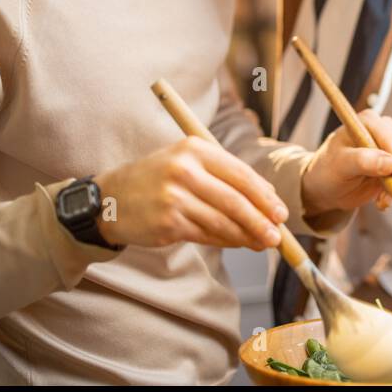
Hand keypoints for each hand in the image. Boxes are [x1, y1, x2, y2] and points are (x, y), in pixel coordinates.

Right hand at [93, 138, 288, 250]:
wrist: (111, 198)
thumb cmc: (157, 179)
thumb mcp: (186, 162)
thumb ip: (223, 176)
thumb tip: (266, 199)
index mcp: (194, 148)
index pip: (240, 173)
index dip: (264, 195)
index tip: (280, 211)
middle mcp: (184, 170)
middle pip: (234, 200)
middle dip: (261, 220)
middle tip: (277, 235)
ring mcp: (174, 198)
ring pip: (222, 221)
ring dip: (246, 235)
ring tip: (262, 243)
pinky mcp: (167, 223)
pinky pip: (206, 235)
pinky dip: (225, 241)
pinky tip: (237, 243)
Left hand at [301, 110, 391, 214]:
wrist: (328, 186)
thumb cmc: (328, 172)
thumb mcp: (340, 166)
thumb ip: (363, 161)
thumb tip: (391, 162)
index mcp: (368, 121)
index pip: (391, 139)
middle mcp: (383, 128)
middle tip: (386, 199)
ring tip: (380, 200)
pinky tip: (382, 198)